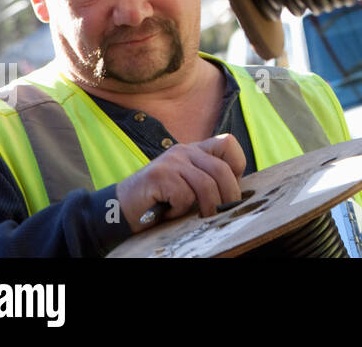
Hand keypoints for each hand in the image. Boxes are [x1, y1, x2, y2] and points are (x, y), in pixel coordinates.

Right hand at [117, 134, 245, 232]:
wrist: (123, 208)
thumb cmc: (161, 201)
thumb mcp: (190, 187)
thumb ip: (210, 182)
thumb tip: (238, 193)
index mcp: (195, 150)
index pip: (227, 143)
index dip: (237, 165)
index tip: (231, 187)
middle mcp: (184, 151)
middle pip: (222, 169)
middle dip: (228, 196)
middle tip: (224, 213)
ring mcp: (171, 161)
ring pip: (206, 185)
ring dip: (207, 208)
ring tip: (200, 218)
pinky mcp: (159, 175)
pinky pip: (184, 195)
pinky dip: (180, 210)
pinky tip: (169, 211)